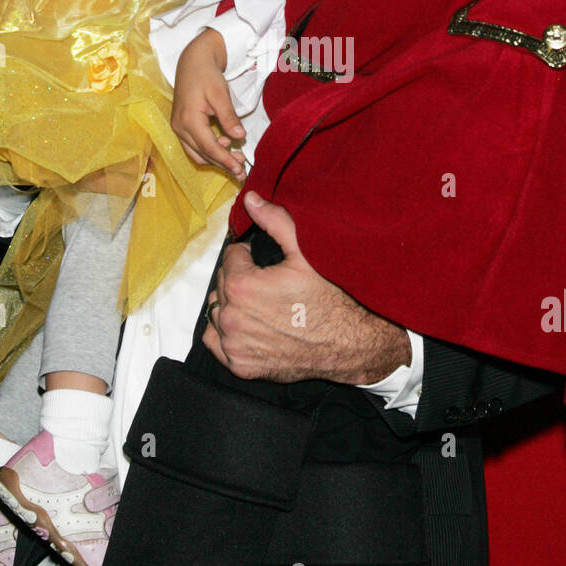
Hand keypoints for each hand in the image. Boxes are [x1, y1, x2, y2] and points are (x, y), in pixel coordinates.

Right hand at [172, 28, 246, 178]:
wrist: (192, 61)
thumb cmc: (206, 75)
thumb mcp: (220, 94)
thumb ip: (229, 117)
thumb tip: (240, 137)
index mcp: (188, 119)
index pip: (209, 147)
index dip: (225, 160)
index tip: (240, 169)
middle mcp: (179, 127)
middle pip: (202, 154)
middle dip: (223, 164)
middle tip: (242, 170)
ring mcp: (178, 127)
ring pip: (196, 153)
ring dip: (215, 159)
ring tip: (236, 160)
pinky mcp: (180, 126)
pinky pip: (193, 146)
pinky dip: (208, 151)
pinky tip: (223, 146)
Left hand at [203, 192, 410, 382]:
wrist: (350, 343)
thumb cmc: (331, 299)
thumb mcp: (305, 253)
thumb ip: (274, 221)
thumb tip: (250, 199)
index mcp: (241, 287)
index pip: (230, 257)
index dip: (249, 256)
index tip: (267, 264)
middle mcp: (231, 318)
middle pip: (222, 284)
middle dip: (239, 278)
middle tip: (269, 284)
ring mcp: (234, 345)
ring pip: (217, 312)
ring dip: (232, 305)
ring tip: (262, 304)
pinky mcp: (240, 366)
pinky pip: (216, 341)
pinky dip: (227, 332)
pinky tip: (252, 325)